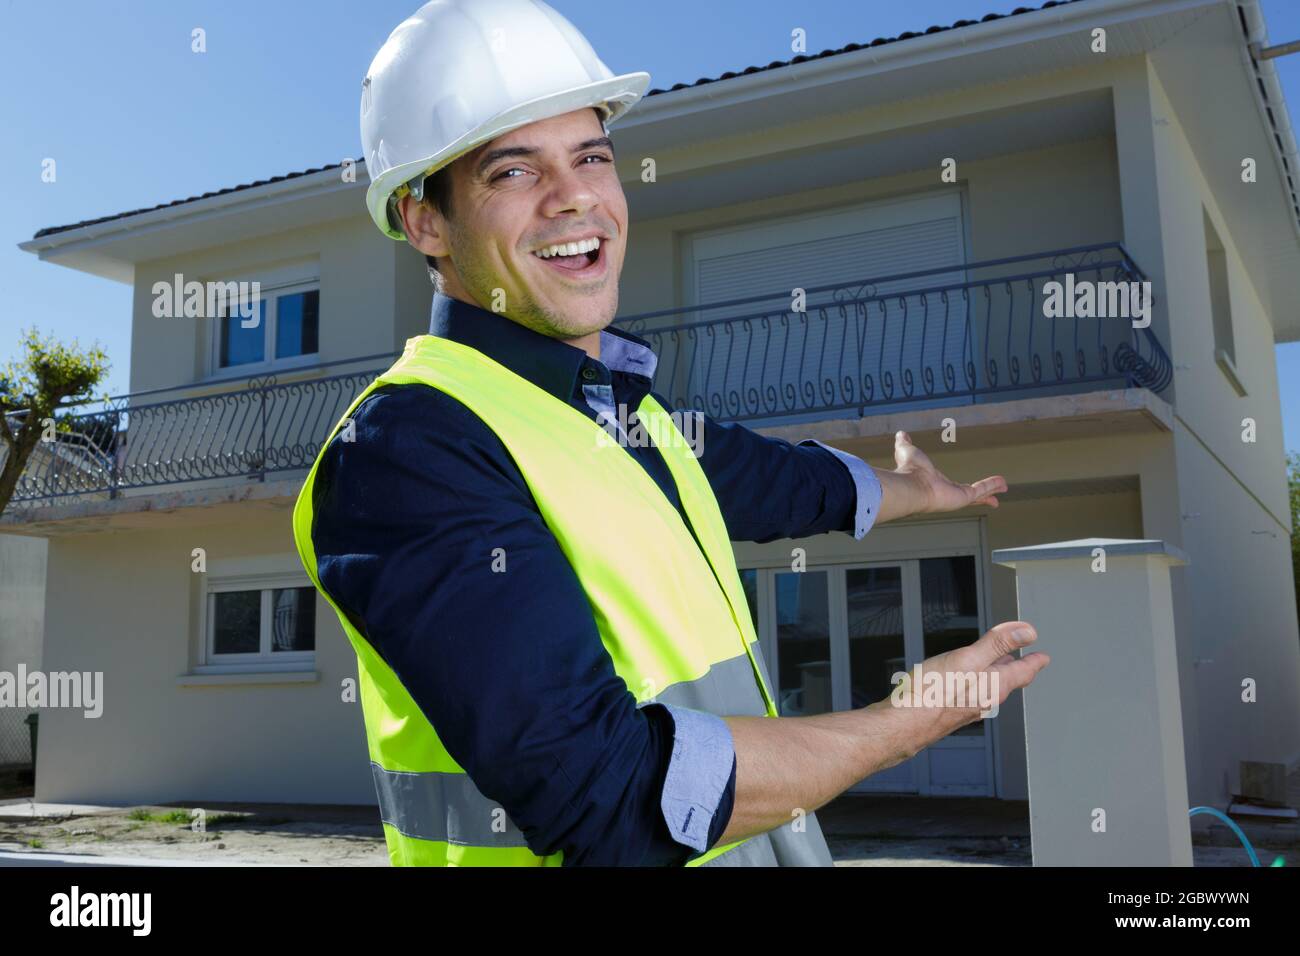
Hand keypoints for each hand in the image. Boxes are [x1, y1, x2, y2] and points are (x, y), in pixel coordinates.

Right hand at [875, 621, 1049, 746]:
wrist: (903, 725)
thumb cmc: (930, 695)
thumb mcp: (966, 659)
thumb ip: (997, 644)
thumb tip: (1027, 633)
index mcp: (993, 685)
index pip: (1022, 671)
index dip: (1034, 661)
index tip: (1043, 657)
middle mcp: (983, 699)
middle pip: (1006, 680)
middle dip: (1017, 668)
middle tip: (1026, 661)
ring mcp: (966, 707)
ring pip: (989, 687)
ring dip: (997, 674)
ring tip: (998, 666)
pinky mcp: (949, 710)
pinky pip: (971, 692)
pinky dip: (977, 681)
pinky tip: (965, 679)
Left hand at [879, 430, 1006, 519]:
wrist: (910, 484)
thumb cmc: (908, 470)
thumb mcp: (907, 450)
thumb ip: (905, 443)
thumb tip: (900, 434)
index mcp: (936, 484)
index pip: (952, 486)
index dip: (960, 487)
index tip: (967, 489)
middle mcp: (947, 493)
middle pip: (969, 494)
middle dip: (981, 494)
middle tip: (991, 496)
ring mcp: (956, 496)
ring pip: (978, 493)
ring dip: (991, 490)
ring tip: (1003, 487)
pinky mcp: (963, 497)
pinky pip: (981, 490)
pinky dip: (992, 486)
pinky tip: (1002, 483)